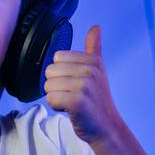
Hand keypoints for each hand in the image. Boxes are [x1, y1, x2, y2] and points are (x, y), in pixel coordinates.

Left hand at [44, 25, 125, 144]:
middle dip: (57, 86)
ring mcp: (85, 85)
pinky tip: (70, 110)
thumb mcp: (98, 70)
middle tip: (74, 95)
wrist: (106, 127)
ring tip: (73, 103)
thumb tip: (96, 27)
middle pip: (50, 71)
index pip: (57, 58)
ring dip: (56, 97)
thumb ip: (94, 48)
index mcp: (93, 60)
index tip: (76, 84)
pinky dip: (57, 107)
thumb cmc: (97, 100)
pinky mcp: (78, 101)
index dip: (62, 73)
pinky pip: (51, 98)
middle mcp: (90, 70)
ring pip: (48, 86)